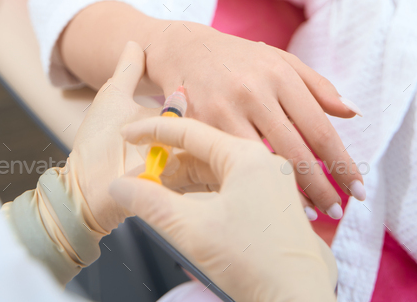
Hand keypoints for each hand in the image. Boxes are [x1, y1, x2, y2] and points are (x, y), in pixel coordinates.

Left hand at [71, 41, 216, 232]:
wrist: (84, 187)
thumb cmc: (97, 142)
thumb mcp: (114, 97)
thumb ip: (128, 70)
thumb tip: (135, 40)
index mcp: (170, 119)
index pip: (196, 101)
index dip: (208, 87)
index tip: (219, 72)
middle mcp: (182, 141)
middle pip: (209, 123)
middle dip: (218, 108)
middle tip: (226, 94)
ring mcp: (185, 163)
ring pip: (211, 144)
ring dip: (212, 134)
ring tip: (225, 118)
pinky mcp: (183, 183)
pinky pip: (203, 170)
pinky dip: (206, 158)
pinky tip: (210, 144)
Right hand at [111, 116, 337, 301]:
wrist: (297, 299)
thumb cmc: (254, 263)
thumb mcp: (190, 229)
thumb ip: (149, 203)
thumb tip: (119, 187)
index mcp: (246, 155)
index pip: (190, 131)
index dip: (153, 132)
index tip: (127, 135)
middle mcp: (263, 160)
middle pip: (203, 151)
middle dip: (168, 164)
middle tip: (139, 177)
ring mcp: (272, 182)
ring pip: (217, 171)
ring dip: (185, 182)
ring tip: (157, 195)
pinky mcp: (275, 204)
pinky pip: (232, 187)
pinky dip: (205, 194)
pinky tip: (186, 209)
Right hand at [144, 21, 364, 216]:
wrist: (184, 48)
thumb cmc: (241, 59)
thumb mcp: (280, 60)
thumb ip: (318, 87)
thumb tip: (354, 113)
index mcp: (279, 74)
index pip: (319, 128)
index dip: (342, 164)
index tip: (359, 190)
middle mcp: (253, 91)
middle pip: (295, 153)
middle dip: (321, 189)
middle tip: (337, 211)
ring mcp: (224, 109)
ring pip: (263, 164)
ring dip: (290, 195)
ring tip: (311, 214)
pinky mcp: (199, 124)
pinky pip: (232, 164)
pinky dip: (253, 185)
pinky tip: (269, 199)